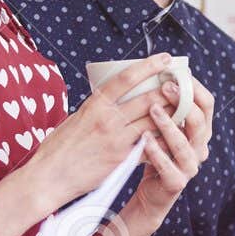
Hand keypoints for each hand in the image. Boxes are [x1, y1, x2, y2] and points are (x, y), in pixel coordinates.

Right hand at [26, 54, 170, 203]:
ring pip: (154, 121)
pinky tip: (172, 135)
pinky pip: (150, 145)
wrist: (49, 177)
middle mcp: (108, 119)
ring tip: (185, 108)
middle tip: (184, 84)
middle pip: (148, 99)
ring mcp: (117, 140)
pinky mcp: (122, 159)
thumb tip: (115, 97)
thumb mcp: (77, 117)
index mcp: (95, 104)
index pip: (126, 78)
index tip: (164, 58)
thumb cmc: (60, 147)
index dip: (149, 66)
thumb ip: (98, 107)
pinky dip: (162, 139)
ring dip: (172, 114)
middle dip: (170, 90)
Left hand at [125, 77, 212, 221]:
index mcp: (200, 131)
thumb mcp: (163, 127)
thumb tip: (156, 72)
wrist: (150, 192)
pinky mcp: (176, 183)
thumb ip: (166, 106)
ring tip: (152, 110)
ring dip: (169, 125)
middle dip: (183, 102)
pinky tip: (144, 139)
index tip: (177, 73)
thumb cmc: (155, 152)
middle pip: (200, 122)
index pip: (207, 104)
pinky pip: (168, 166)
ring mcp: (190, 167)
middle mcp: (199, 148)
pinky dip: (156, 152)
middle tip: (165, 87)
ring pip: (184, 144)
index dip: (195, 87)